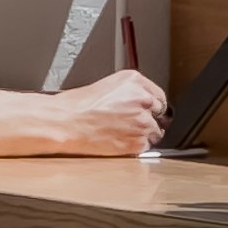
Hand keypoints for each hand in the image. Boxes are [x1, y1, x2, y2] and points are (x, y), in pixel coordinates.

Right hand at [46, 72, 166, 155]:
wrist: (67, 122)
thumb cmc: (78, 104)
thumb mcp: (108, 85)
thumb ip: (130, 90)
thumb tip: (142, 100)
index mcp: (135, 81)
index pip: (159, 95)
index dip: (151, 105)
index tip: (147, 110)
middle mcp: (142, 99)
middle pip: (159, 113)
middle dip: (149, 118)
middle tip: (131, 122)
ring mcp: (142, 121)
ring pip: (155, 131)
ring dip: (144, 133)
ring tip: (123, 132)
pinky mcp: (138, 141)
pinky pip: (146, 146)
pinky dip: (136, 146)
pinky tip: (120, 140)